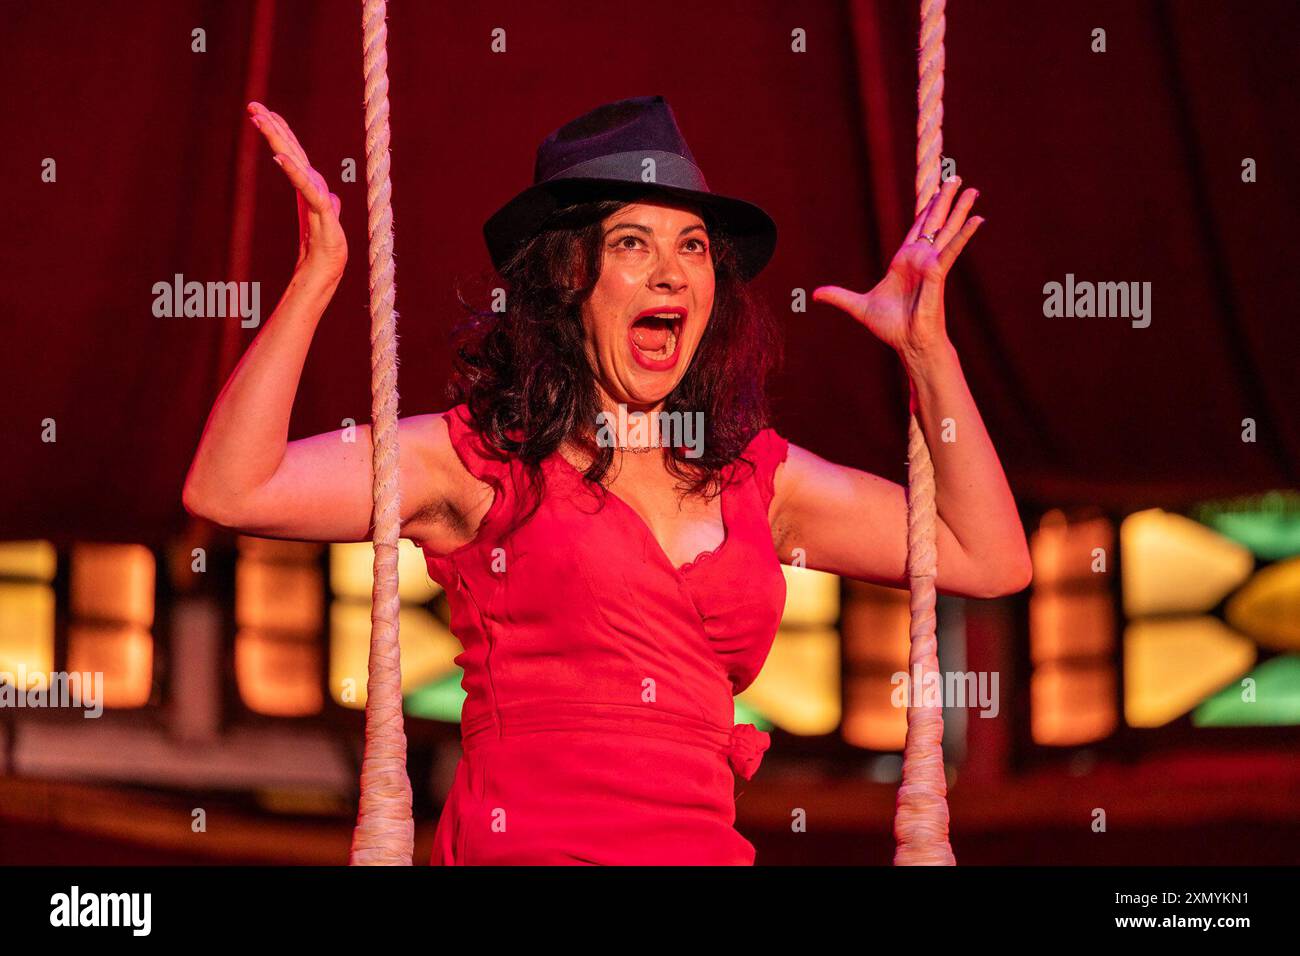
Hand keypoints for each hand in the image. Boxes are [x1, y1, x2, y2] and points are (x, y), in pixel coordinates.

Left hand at [247, 101, 346, 279]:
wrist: (324, 272)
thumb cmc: (322, 250)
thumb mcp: (318, 222)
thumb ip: (324, 206)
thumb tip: (332, 198)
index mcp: (309, 188)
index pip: (293, 153)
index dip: (280, 132)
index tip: (263, 112)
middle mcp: (314, 187)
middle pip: (291, 150)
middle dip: (273, 127)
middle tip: (253, 105)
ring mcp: (318, 198)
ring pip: (296, 162)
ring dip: (278, 140)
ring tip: (260, 120)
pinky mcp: (322, 213)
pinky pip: (305, 189)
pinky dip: (293, 172)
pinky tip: (279, 157)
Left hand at [813, 176, 982, 361]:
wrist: (908, 343)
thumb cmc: (891, 327)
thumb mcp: (859, 307)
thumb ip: (839, 296)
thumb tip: (815, 294)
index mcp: (904, 261)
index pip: (917, 228)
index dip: (926, 210)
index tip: (935, 192)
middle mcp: (921, 258)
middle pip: (934, 222)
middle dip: (944, 200)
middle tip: (955, 177)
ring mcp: (931, 264)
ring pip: (947, 230)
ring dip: (959, 209)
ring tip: (971, 189)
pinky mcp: (938, 273)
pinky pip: (952, 250)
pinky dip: (964, 235)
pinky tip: (977, 220)